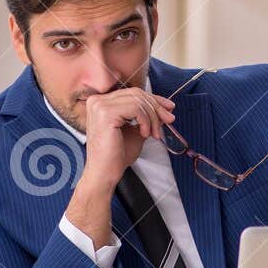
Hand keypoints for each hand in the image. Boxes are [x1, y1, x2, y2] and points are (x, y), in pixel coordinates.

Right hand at [65, 88, 176, 249]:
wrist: (105, 174)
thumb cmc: (117, 156)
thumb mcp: (136, 131)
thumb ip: (147, 117)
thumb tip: (165, 108)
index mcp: (101, 103)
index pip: (132, 93)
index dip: (154, 99)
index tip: (169, 108)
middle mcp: (97, 101)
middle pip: (136, 94)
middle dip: (157, 107)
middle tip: (169, 120)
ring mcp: (100, 106)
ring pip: (138, 100)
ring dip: (152, 117)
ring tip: (154, 134)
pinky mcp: (105, 113)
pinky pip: (136, 108)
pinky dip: (146, 121)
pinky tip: (144, 134)